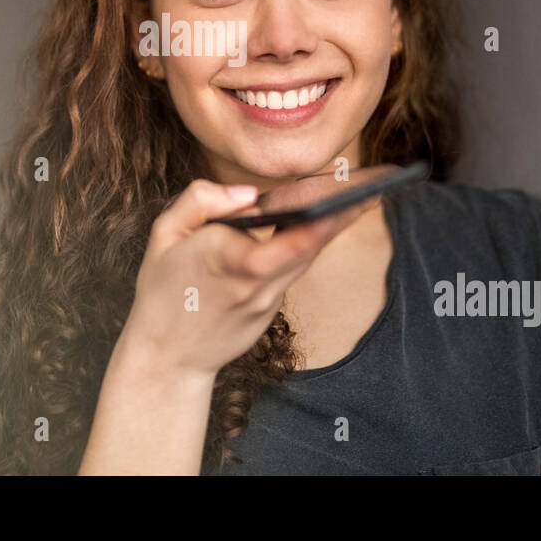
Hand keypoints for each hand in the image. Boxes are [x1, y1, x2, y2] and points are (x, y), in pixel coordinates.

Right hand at [115, 178, 376, 380]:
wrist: (166, 357)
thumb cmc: (162, 290)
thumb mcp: (163, 234)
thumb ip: (200, 201)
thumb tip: (247, 194)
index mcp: (226, 258)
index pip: (287, 239)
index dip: (325, 217)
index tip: (350, 191)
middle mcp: (254, 283)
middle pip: (310, 246)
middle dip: (344, 214)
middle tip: (378, 183)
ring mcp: (266, 301)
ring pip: (307, 258)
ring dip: (335, 227)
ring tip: (363, 192)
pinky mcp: (270, 311)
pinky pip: (294, 270)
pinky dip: (310, 244)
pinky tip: (326, 221)